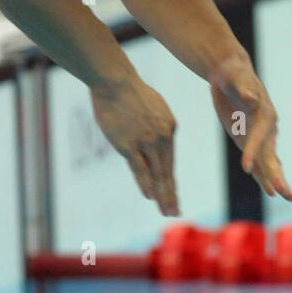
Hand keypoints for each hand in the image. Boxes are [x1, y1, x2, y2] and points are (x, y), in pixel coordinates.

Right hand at [90, 77, 179, 214]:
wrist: (116, 81)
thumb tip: (157, 142)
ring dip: (162, 195)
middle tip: (176, 212)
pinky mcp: (128, 144)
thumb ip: (158, 126)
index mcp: (169, 127)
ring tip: (168, 211)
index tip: (173, 195)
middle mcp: (162, 136)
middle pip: (167, 171)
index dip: (170, 180)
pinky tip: (150, 196)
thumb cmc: (131, 92)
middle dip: (171, 194)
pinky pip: (139, 168)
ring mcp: (146, 141)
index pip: (169, 161)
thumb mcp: (154, 108)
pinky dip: (146, 183)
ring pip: (156, 173)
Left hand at [209, 57, 291, 201]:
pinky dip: (262, 174)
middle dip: (277, 175)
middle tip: (286, 194)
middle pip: (271, 154)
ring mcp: (258, 135)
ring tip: (284, 196)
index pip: (259, 136)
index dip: (253, 151)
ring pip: (268, 161)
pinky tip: (268, 188)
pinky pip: (257, 160)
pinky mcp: (248, 139)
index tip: (246, 168)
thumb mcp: (237, 77)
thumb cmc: (233, 73)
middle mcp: (266, 127)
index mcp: (264, 113)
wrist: (230, 74)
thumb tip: (250, 96)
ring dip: (274, 178)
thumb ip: (244, 87)